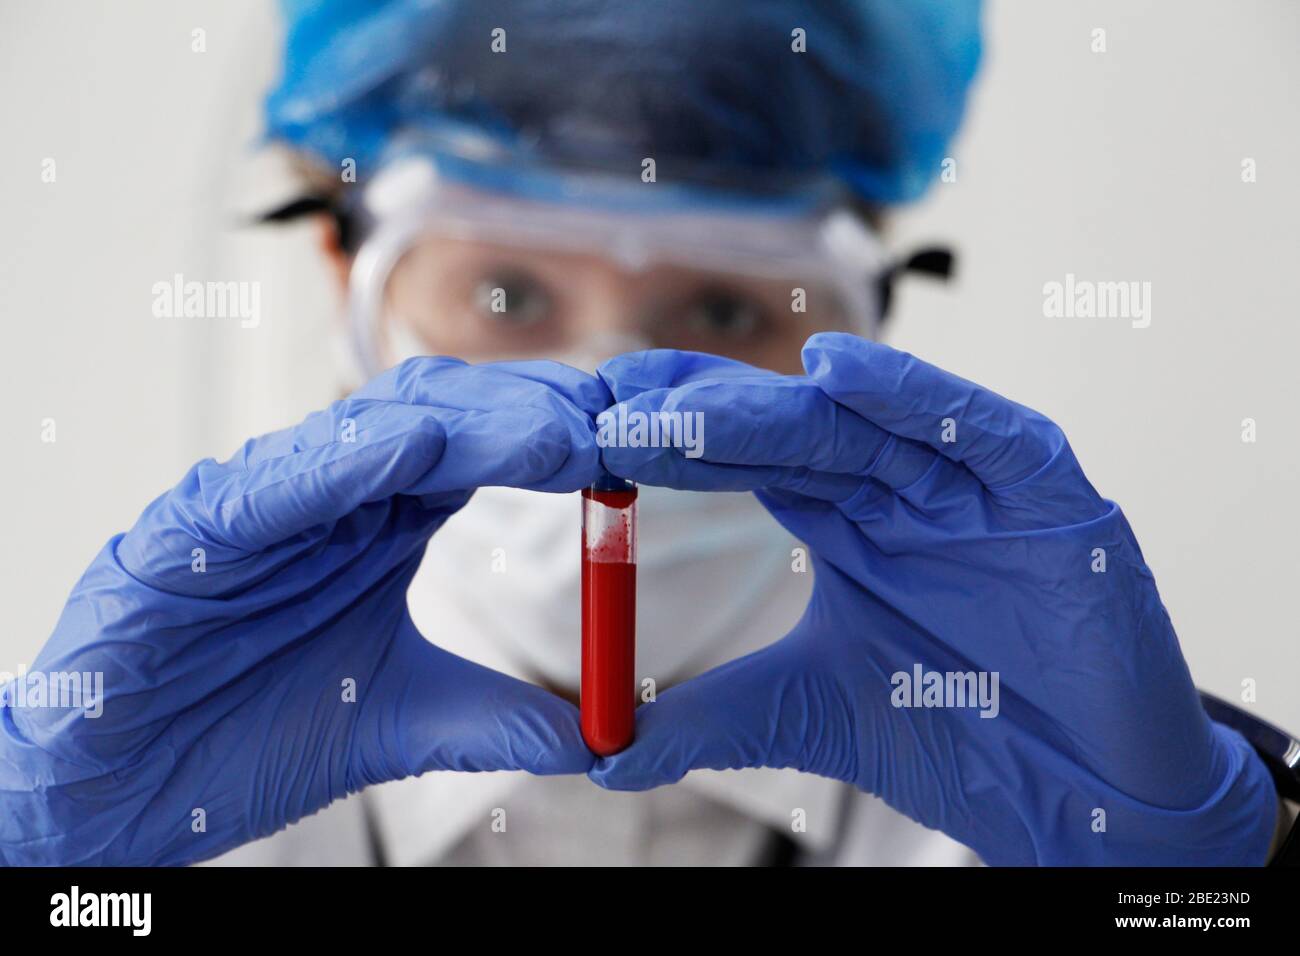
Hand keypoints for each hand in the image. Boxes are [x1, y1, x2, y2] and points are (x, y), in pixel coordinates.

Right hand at [1, 358, 604, 864]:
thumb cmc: (249, 732)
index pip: (489, 450)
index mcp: (384, 518)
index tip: (649, 450)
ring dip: (472, 425)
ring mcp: (261, 499)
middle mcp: (331, 490)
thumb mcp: (402, 721)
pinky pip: (271, 482)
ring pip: (373, 431)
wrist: (126, 789)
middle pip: (448, 419)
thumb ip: (497, 716)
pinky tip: (416, 450)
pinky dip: (343, 462)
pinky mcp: (188, 531)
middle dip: (539, 416)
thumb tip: (606, 736)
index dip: (566, 441)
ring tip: (558, 434)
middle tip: (624, 424)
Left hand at [590, 333, 1275, 864]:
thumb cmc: (963, 733)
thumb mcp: (811, 714)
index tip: (593, 433)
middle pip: (793, 430)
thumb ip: (713, 718)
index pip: (749, 458)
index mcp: (849, 519)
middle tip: (616, 405)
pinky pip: (980, 431)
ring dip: (774, 408)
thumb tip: (607, 753)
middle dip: (705, 416)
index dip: (675, 443)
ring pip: (866, 425)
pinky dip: (914, 398)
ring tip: (689, 401)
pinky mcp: (1049, 497)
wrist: (1085, 793)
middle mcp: (903, 487)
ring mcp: (974, 485)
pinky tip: (838, 370)